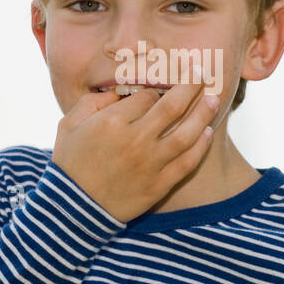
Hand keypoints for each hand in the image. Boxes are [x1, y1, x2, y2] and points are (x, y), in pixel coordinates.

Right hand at [51, 63, 219, 223]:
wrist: (73, 209)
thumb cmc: (70, 163)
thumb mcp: (69, 125)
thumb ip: (93, 102)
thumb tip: (119, 93)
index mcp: (112, 122)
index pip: (146, 96)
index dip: (155, 88)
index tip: (158, 89)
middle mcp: (135, 140)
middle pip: (173, 106)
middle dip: (191, 86)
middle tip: (202, 73)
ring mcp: (150, 164)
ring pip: (187, 133)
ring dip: (204, 113)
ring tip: (214, 99)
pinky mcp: (159, 185)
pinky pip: (187, 163)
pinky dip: (200, 147)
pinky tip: (207, 133)